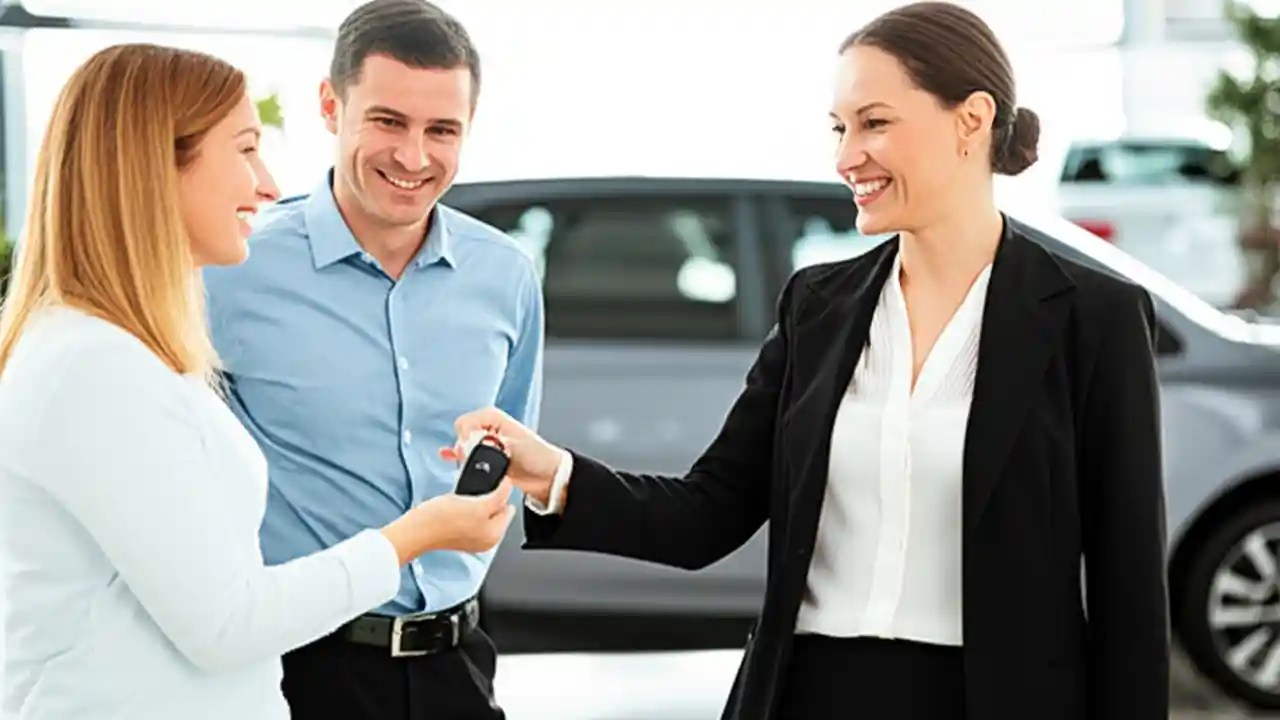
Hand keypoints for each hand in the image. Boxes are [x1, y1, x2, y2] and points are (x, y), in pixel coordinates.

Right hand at [380, 479, 515, 564]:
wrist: (415, 530)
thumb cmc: (442, 521)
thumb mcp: (478, 506)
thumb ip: (499, 496)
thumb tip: (509, 487)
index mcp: (495, 535)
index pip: (508, 507)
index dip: (502, 492)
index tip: (492, 482)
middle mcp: (485, 539)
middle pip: (495, 509)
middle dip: (488, 496)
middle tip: (475, 490)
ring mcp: (471, 536)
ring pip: (481, 509)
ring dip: (475, 498)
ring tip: (464, 495)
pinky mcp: (457, 531)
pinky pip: (467, 512)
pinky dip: (464, 504)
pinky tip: (456, 501)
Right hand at [440, 407, 563, 506]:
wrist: (547, 475)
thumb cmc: (536, 455)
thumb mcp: (511, 445)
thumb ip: (487, 444)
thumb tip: (465, 447)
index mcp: (493, 417)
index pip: (465, 423)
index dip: (466, 437)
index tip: (473, 449)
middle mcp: (487, 427)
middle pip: (461, 434)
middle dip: (464, 447)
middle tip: (476, 459)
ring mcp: (485, 442)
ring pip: (462, 445)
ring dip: (462, 454)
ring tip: (474, 464)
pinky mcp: (485, 457)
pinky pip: (464, 453)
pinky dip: (455, 454)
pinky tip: (447, 456)